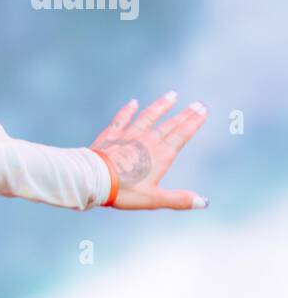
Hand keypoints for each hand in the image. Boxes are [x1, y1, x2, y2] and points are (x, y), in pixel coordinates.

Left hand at [89, 91, 208, 209]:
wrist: (94, 179)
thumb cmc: (124, 191)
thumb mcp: (154, 199)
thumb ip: (179, 199)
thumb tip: (204, 202)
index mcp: (161, 156)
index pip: (181, 135)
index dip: (193, 123)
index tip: (203, 110)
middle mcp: (147, 141)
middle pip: (170, 125)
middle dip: (185, 114)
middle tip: (197, 104)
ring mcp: (129, 136)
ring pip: (148, 117)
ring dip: (161, 105)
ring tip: (172, 95)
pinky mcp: (111, 135)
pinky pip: (122, 118)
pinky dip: (128, 110)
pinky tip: (133, 102)